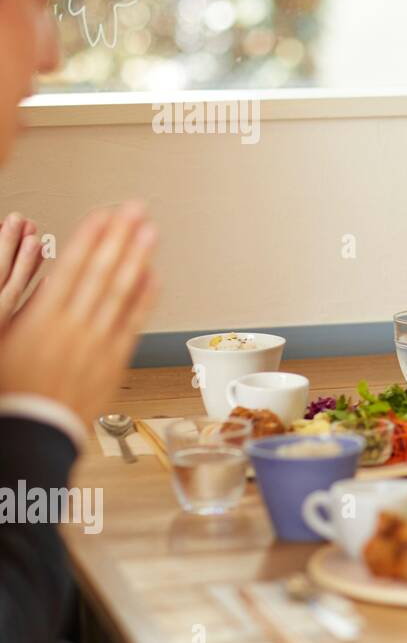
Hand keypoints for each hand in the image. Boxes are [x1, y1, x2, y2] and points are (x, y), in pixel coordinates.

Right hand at [0, 202, 158, 430]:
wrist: (33, 433)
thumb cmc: (11, 390)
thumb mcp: (3, 341)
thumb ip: (28, 309)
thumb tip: (50, 280)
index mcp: (41, 321)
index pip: (71, 269)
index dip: (89, 239)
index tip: (103, 215)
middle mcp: (73, 328)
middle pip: (100, 273)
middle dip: (119, 238)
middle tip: (134, 209)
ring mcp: (97, 344)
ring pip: (121, 294)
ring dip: (137, 260)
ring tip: (150, 232)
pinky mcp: (114, 362)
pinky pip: (133, 325)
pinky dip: (145, 300)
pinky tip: (154, 276)